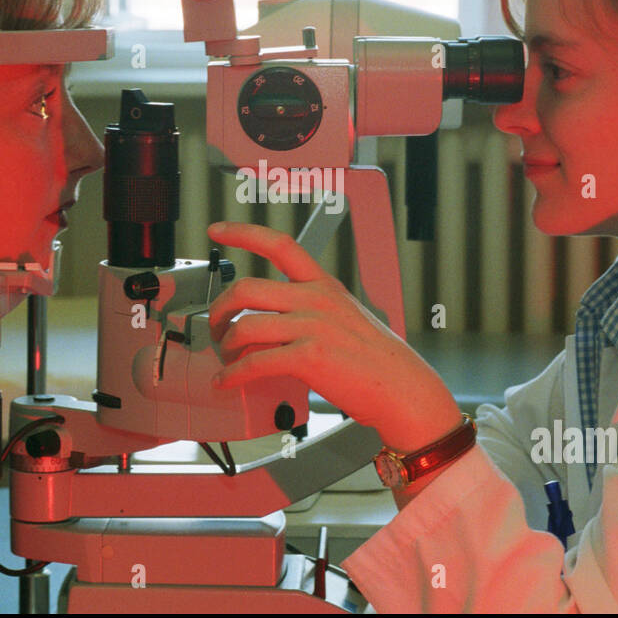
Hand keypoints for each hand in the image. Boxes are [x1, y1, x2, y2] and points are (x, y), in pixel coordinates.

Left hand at [206, 221, 462, 452]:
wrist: (401, 388)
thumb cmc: (374, 360)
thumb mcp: (344, 317)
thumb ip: (309, 312)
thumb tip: (268, 325)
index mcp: (324, 285)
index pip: (280, 245)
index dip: (244, 233)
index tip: (217, 230)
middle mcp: (316, 299)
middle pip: (247, 289)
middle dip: (219, 309)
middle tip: (216, 327)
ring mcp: (313, 326)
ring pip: (245, 326)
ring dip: (225, 347)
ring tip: (225, 360)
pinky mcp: (309, 357)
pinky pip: (255, 362)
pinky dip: (233, 375)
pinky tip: (226, 382)